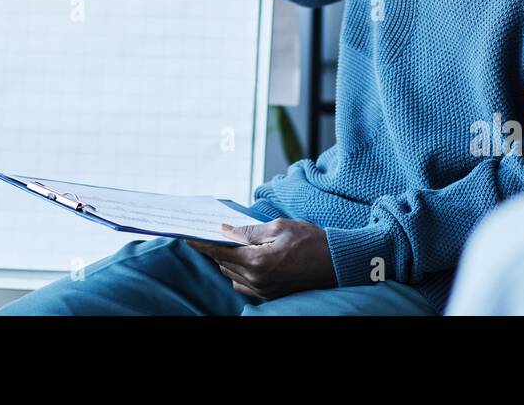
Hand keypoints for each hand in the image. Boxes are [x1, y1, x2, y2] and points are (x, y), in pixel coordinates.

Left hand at [188, 219, 336, 300]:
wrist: (335, 263)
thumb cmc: (310, 240)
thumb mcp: (279, 226)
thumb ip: (249, 230)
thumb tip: (226, 230)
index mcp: (257, 261)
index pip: (220, 252)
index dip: (201, 243)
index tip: (187, 236)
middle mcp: (257, 280)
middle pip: (223, 264)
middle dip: (215, 249)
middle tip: (208, 234)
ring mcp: (264, 291)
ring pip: (232, 276)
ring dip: (226, 261)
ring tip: (227, 245)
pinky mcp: (270, 295)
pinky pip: (244, 285)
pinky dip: (238, 273)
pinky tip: (243, 260)